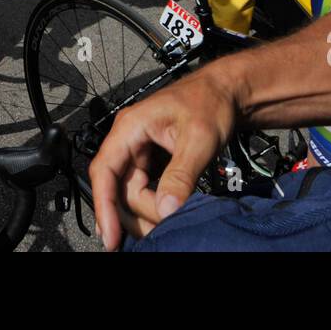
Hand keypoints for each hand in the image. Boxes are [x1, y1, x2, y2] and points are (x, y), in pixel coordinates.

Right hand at [90, 70, 237, 250]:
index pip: (104, 171)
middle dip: (138, 212)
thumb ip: (182, 174)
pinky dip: (153, 204)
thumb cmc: (210, 102)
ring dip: (146, 211)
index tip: (110, 237)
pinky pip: (143, 188)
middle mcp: (128, 139)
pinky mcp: (150, 159)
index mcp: (130, 127)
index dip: (104, 206)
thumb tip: (167, 209)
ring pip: (131, 192)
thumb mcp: (199, 138)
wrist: (226, 91)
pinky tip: (166, 214)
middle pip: (119, 188)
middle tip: (164, 228)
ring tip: (169, 224)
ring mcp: (138, 150)